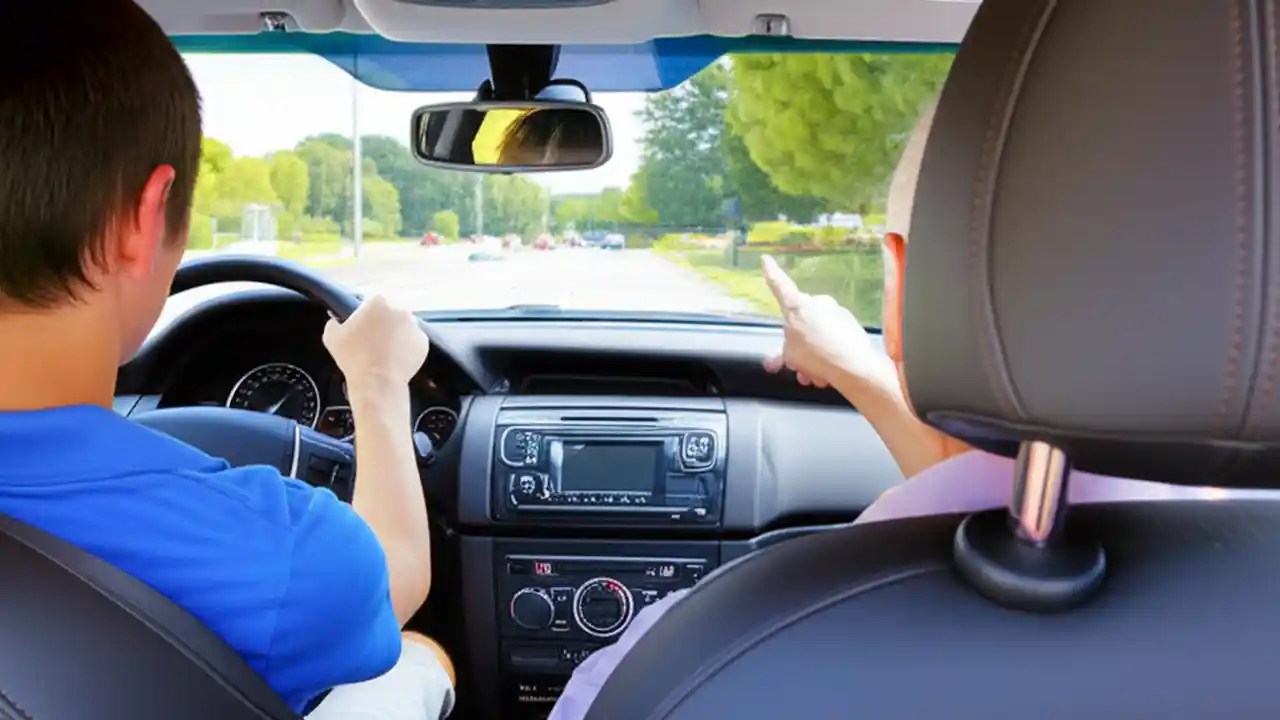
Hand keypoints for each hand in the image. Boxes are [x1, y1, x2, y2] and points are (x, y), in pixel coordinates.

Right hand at [323, 295, 430, 391]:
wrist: (378, 383)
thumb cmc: (354, 358)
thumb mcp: (331, 337)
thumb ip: (333, 322)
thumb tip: (336, 321)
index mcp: (380, 301)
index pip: (372, 301)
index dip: (365, 314)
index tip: (361, 326)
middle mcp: (401, 310)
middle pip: (390, 313)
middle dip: (382, 323)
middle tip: (371, 340)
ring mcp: (415, 326)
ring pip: (403, 327)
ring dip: (395, 334)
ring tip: (382, 352)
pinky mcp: (423, 343)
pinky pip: (412, 342)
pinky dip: (405, 348)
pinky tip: (394, 358)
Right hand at [761, 255, 889, 390]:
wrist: (853, 365)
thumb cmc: (816, 356)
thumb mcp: (790, 357)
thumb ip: (781, 354)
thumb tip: (774, 359)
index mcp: (797, 306)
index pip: (780, 286)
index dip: (771, 273)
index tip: (766, 259)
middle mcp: (817, 303)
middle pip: (802, 321)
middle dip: (799, 343)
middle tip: (798, 365)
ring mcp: (837, 312)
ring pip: (818, 333)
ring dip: (814, 354)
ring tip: (814, 375)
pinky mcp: (852, 324)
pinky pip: (834, 338)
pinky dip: (829, 354)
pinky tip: (828, 373)